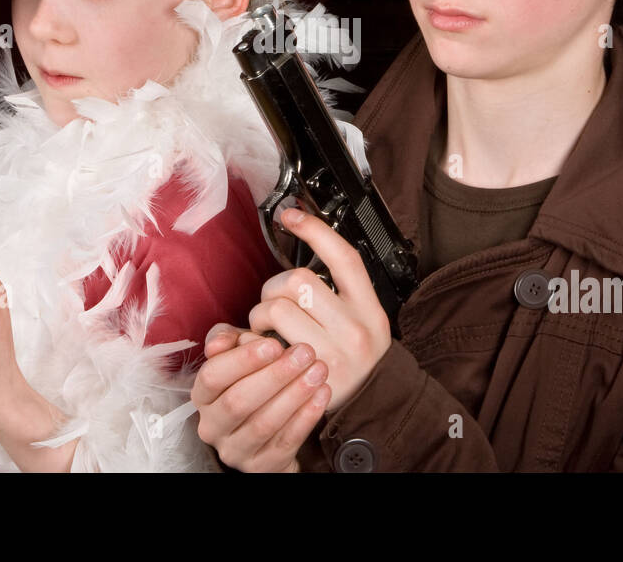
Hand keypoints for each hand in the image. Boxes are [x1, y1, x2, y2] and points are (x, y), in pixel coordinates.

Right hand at [191, 323, 330, 471]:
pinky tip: (322, 395)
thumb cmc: (252, 381)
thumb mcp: (238, 355)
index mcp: (202, 396)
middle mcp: (212, 426)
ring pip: (264, 423)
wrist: (267, 430)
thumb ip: (228, 340)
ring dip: (294, 394)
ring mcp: (235, 450)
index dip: (242, 360)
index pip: (212, 377)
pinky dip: (306, 417)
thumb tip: (220, 341)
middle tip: (304, 354)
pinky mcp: (260, 466)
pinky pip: (286, 442)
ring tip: (318, 371)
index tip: (274, 344)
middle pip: (238, 402)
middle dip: (275, 375)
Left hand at [248, 207, 390, 411]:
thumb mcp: (359, 317)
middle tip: (274, 304)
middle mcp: (356, 329)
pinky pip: (265, 343)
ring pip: (279, 308)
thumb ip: (333, 289)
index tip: (290, 216)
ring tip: (267, 328)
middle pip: (300, 281)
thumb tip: (295, 237)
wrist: (370, 406)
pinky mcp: (308, 377)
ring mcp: (333, 355)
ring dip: (261, 313)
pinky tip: (262, 348)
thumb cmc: (354, 356)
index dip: (314, 230)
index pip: (343, 257)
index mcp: (368, 307)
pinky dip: (253, 340)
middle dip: (275, 288)